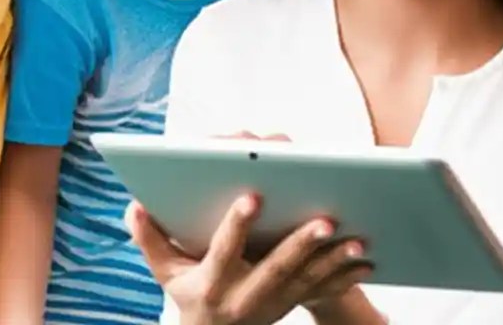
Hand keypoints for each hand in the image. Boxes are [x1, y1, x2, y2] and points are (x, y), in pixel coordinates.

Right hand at [127, 195, 370, 324]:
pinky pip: (323, 292)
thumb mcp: (164, 272)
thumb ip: (150, 239)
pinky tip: (368, 262)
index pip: (224, 251)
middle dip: (301, 244)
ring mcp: (273, 304)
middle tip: (326, 220)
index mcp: (212, 282)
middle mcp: (245, 296)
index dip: (237, 226)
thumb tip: (134, 204)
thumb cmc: (190, 293)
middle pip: (276, 268)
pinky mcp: (293, 305)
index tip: (253, 196)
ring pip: (307, 281)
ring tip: (357, 239)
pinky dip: (346, 277)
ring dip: (333, 261)